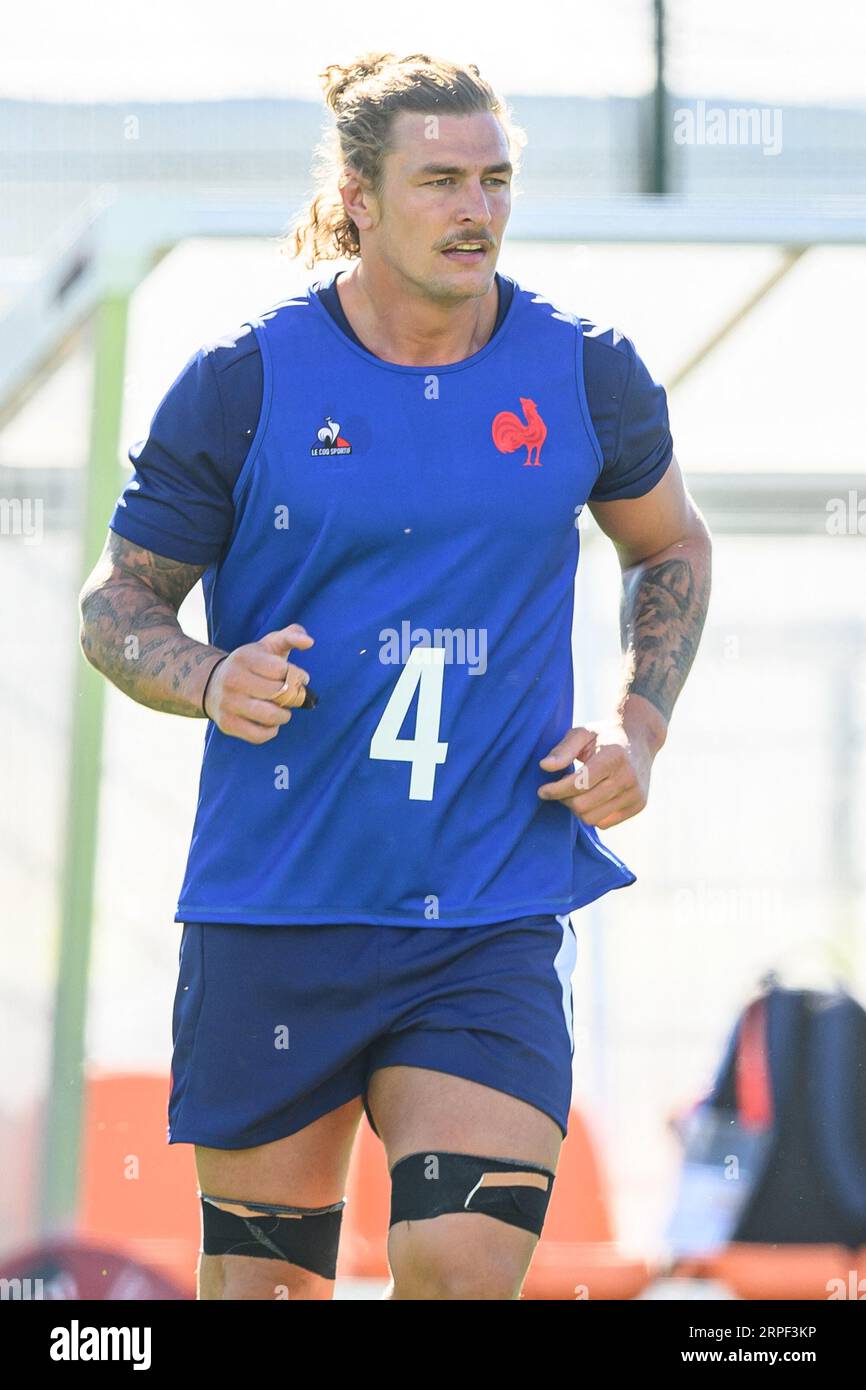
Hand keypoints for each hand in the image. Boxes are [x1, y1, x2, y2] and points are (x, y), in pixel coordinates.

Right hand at [204, 623, 314, 742]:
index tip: (299, 677)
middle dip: (294, 696)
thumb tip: (310, 642)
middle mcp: (233, 680)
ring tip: (283, 709)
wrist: (212, 684)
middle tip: (295, 695)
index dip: (297, 675)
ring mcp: (228, 703)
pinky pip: (259, 735)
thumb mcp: (268, 645)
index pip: (282, 670)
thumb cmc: (251, 664)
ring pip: (271, 716)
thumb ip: (292, 635)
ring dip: (285, 715)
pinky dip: (271, 731)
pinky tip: (270, 722)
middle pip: (279, 693)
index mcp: (244, 658)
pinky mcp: (227, 724)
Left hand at [536, 715, 657, 829]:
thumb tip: (544, 766)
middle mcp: (628, 778)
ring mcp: (636, 794)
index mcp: (613, 757)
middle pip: (582, 805)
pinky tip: (591, 798)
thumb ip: (562, 750)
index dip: (555, 790)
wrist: (639, 739)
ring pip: (592, 818)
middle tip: (559, 789)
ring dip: (576, 809)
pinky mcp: (638, 806)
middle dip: (564, 799)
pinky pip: (604, 823)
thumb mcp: (582, 733)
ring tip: (575, 793)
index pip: (578, 784)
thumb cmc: (604, 736)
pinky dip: (592, 814)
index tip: (542, 790)